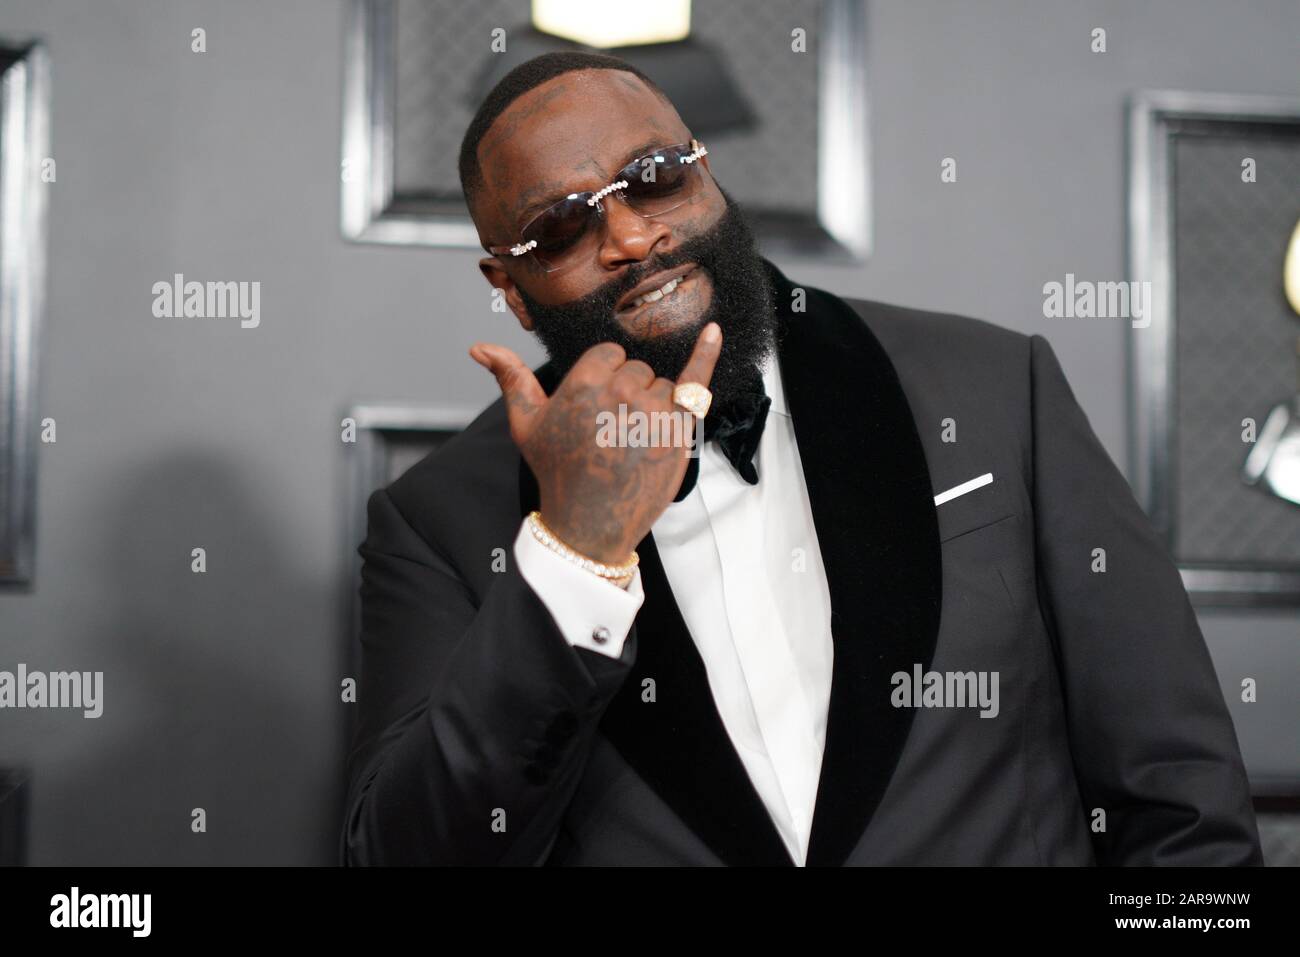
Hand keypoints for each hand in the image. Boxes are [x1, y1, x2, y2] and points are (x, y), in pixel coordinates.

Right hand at [469, 322, 721, 563]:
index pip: (610, 355)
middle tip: (612, 434)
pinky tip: (714, 332)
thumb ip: (510, 379)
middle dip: (629, 394)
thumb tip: (479, 348)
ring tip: (633, 442)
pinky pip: (696, 385)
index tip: (597, 410)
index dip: (605, 379)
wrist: (589, 524)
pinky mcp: (679, 431)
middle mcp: (621, 390)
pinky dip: (706, 357)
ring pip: (663, 385)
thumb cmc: (558, 473)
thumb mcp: (527, 425)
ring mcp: (653, 410)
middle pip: (638, 370)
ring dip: (654, 406)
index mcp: (584, 381)